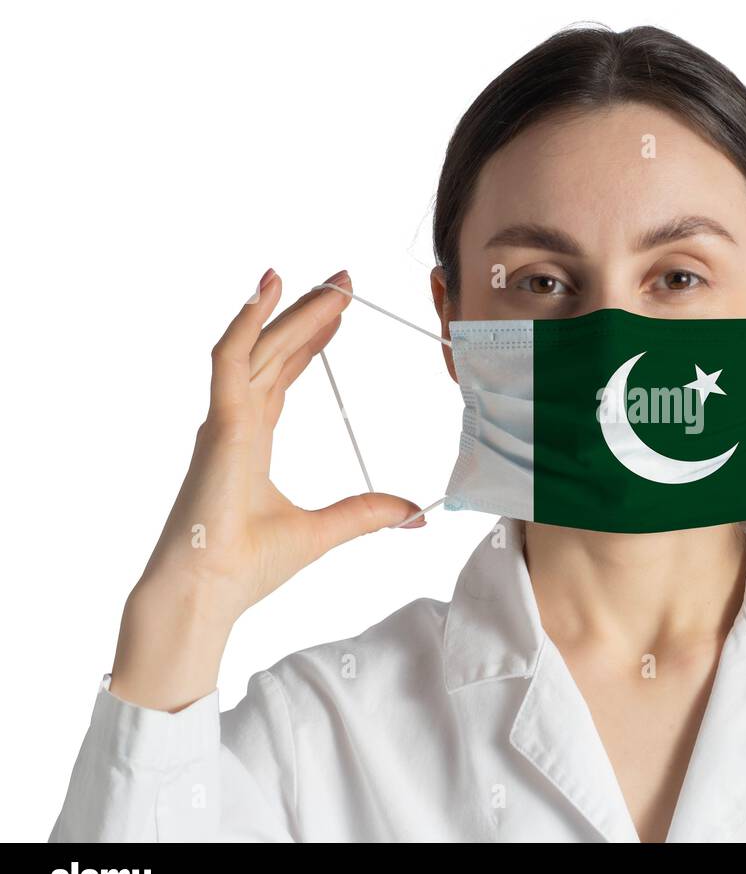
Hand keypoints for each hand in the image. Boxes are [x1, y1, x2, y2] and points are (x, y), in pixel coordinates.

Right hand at [111, 268, 424, 709]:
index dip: (309, 343)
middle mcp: (235, 423)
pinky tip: (268, 289)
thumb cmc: (244, 567)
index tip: (339, 315)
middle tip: (345, 281)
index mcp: (251, 442)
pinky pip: (230, 359)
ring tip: (327, 280)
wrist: (204, 593)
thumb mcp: (323, 532)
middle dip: (308, 313)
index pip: (282, 376)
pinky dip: (247, 321)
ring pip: (260, 346)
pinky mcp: (219, 426)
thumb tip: (414, 513)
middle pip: (274, 351)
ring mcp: (224, 421)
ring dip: (291, 309)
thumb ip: (367, 514)